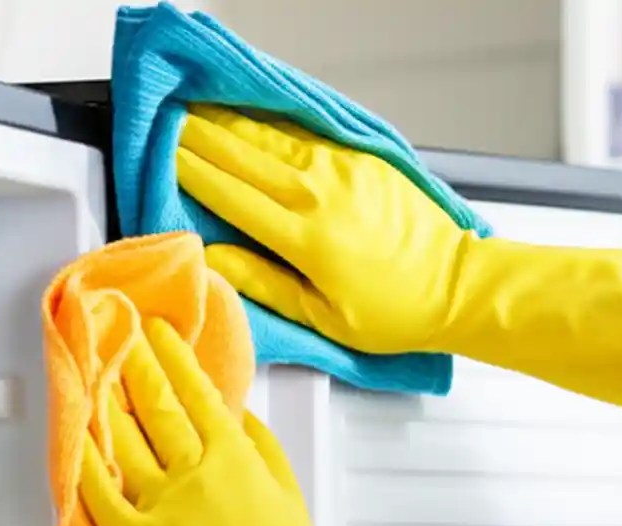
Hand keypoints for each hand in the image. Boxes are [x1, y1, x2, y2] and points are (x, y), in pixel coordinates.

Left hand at [79, 317, 333, 525]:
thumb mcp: (285, 486)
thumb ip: (258, 441)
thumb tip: (233, 409)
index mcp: (234, 454)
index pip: (195, 389)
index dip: (172, 355)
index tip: (158, 332)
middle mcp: (196, 471)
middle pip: (155, 403)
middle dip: (133, 362)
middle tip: (118, 336)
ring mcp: (163, 505)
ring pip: (124, 438)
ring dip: (105, 400)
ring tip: (92, 374)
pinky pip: (101, 495)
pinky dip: (84, 463)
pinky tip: (74, 438)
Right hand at [176, 103, 473, 354]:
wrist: (458, 284)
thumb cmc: (394, 310)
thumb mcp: (322, 317)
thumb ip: (262, 284)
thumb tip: (211, 260)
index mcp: (306, 238)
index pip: (231, 195)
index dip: (192, 173)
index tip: (163, 158)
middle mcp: (321, 194)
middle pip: (243, 156)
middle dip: (200, 138)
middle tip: (167, 124)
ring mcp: (343, 169)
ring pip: (270, 136)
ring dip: (229, 122)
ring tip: (196, 112)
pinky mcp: (362, 158)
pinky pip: (304, 132)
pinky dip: (270, 122)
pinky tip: (249, 115)